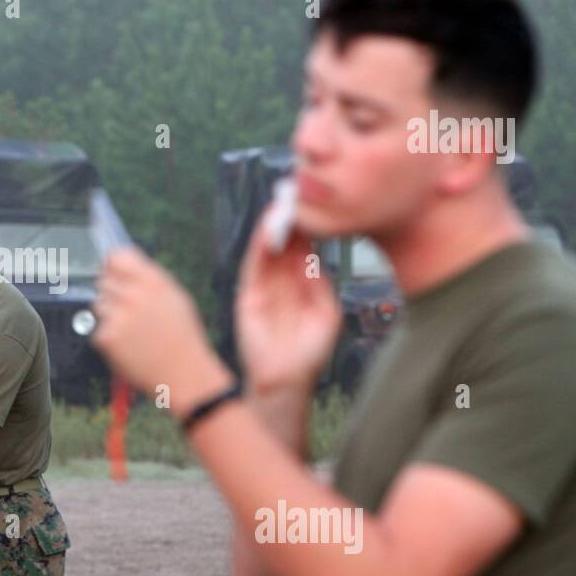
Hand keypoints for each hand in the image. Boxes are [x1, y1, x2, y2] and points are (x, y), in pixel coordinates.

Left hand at [90, 247, 232, 415]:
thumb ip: (148, 278)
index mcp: (152, 281)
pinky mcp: (106, 337)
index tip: (112, 269)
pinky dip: (110, 336)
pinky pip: (99, 328)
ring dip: (110, 314)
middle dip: (112, 291)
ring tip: (133, 329)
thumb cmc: (182, 336)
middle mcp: (133, 295)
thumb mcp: (175, 297)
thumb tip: (124, 263)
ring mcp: (117, 316)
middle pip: (103, 280)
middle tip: (128, 308)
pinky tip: (130, 344)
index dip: (112, 264)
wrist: (184, 373)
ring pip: (99, 304)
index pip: (116, 256)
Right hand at [235, 215, 340, 394]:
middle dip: (289, 221)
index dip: (306, 228)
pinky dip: (259, 247)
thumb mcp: (327, 314)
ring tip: (279, 207)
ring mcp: (264, 287)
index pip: (303, 249)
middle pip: (284, 244)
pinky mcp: (248, 295)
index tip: (312, 206)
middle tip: (295, 196)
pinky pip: (253, 266)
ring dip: (272, 228)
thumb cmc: (309, 353)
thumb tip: (314, 258)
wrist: (287, 379)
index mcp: (302, 284)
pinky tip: (267, 231)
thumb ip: (320, 285)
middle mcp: (282, 281)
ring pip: (268, 251)